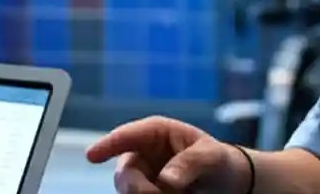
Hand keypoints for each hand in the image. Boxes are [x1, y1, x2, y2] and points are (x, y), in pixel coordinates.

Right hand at [86, 116, 251, 193]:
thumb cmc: (218, 161)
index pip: (127, 135)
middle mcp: (142, 154)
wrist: (227, 183)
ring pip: (129, 192)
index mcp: (155, 132)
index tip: (92, 155)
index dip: (108, 144)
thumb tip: (165, 181)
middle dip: (137, 189)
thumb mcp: (211, 157)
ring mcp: (142, 177)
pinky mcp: (146, 193)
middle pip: (124, 174)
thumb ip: (189, 163)